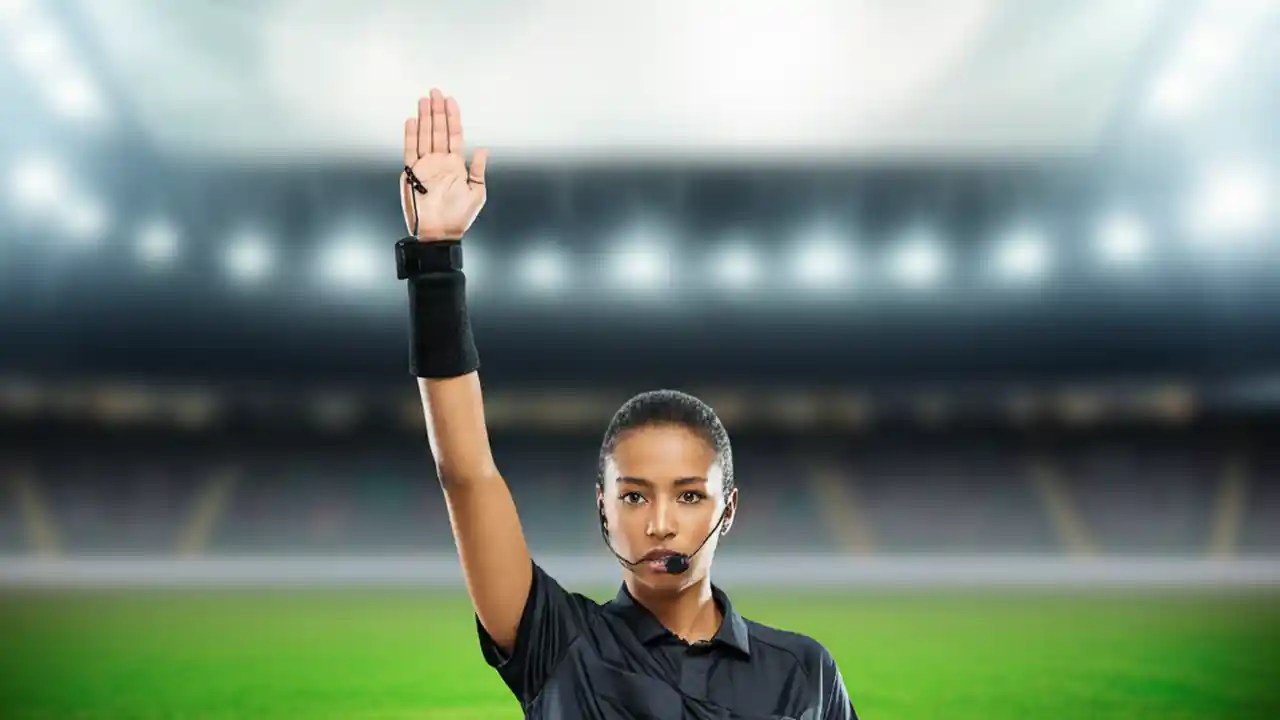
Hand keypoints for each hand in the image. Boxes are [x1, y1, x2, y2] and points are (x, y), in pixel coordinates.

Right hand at [400, 88, 488, 241]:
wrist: (439, 232)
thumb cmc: (459, 216)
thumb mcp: (476, 193)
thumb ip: (478, 170)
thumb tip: (483, 149)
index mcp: (455, 165)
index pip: (454, 135)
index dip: (452, 117)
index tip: (450, 100)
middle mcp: (439, 162)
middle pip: (438, 131)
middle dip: (437, 111)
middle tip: (435, 92)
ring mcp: (425, 166)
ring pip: (424, 136)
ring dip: (424, 118)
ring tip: (424, 100)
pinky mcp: (411, 173)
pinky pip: (410, 151)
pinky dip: (410, 136)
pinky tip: (412, 121)